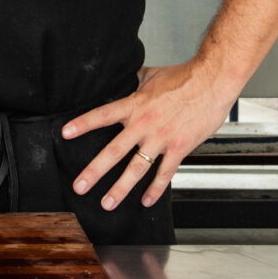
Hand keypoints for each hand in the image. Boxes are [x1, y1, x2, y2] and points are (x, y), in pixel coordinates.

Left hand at [63, 59, 237, 209]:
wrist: (212, 82)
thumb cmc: (184, 77)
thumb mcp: (152, 76)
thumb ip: (135, 82)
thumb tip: (125, 78)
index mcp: (135, 105)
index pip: (103, 115)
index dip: (83, 124)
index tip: (65, 133)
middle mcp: (144, 124)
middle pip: (114, 151)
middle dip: (95, 171)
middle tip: (80, 186)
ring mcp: (161, 138)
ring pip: (136, 168)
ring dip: (121, 188)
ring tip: (108, 202)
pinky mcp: (179, 148)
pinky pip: (165, 173)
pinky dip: (155, 189)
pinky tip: (146, 200)